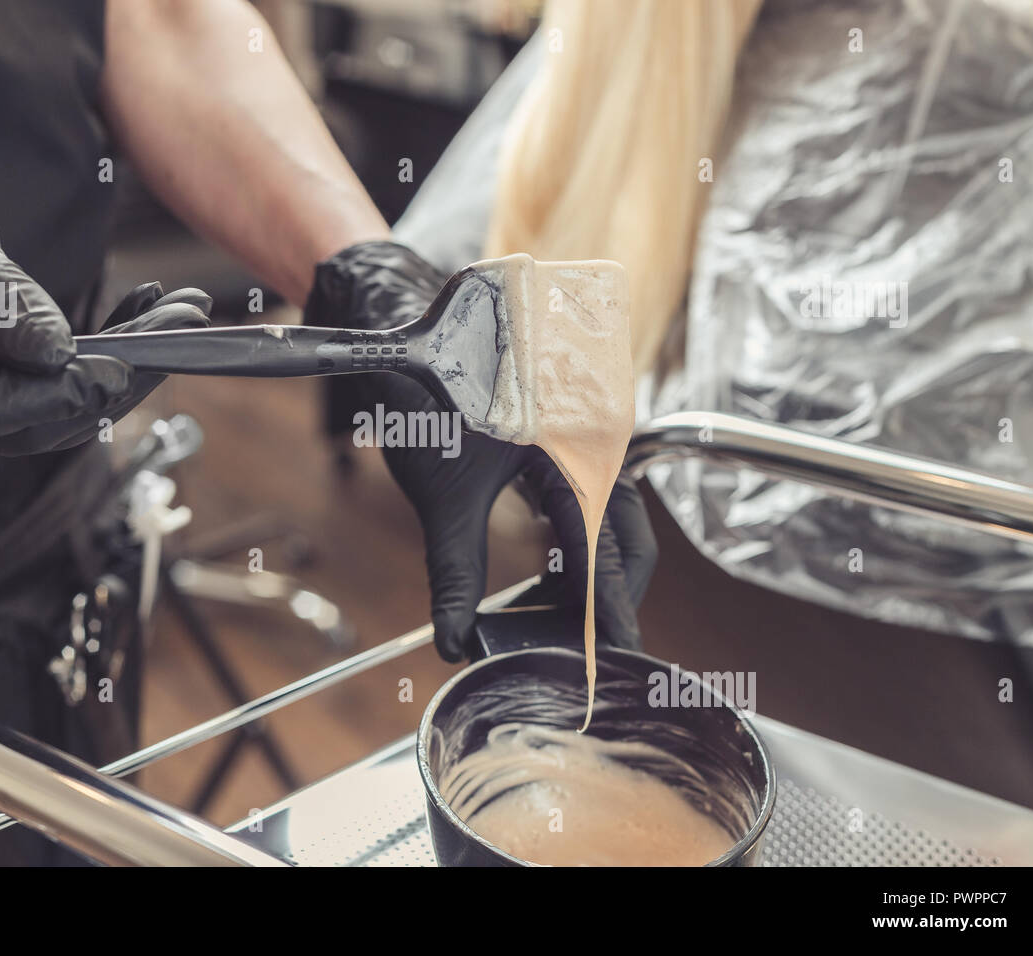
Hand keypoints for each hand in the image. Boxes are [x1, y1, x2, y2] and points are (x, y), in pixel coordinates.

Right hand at [0, 150, 208, 452]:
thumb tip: (56, 354)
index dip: (46, 397)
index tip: (120, 365)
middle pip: (23, 423)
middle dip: (114, 378)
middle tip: (182, 324)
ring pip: (51, 415)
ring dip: (124, 367)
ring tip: (180, 312)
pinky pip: (50, 397)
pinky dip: (102, 360)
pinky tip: (145, 314)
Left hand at [305, 241, 657, 660]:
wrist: (403, 329)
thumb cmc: (424, 396)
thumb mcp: (441, 496)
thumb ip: (455, 571)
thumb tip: (455, 640)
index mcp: (575, 444)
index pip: (603, 545)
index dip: (608, 607)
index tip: (616, 655)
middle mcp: (598, 432)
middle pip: (628, 534)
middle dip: (610, 595)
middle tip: (585, 645)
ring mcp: (590, 429)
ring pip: (615, 515)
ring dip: (593, 567)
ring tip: (556, 614)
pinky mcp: (574, 431)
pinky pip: (596, 492)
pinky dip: (580, 536)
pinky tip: (550, 568)